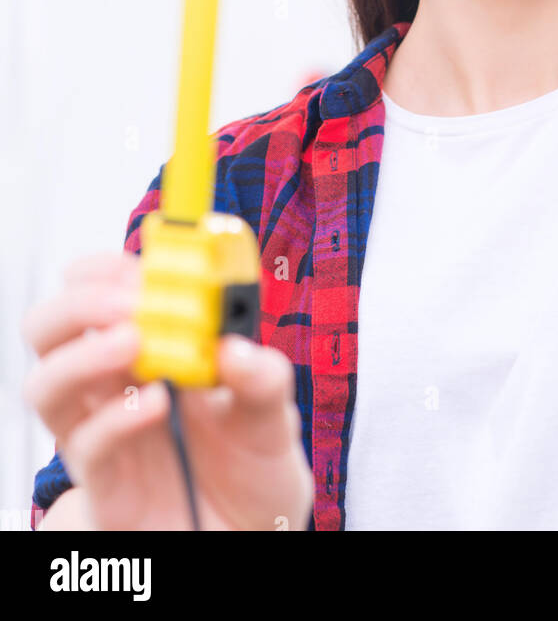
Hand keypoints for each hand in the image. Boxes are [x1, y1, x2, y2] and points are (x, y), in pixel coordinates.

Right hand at [21, 251, 313, 530]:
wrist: (255, 536)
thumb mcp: (273, 412)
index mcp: (148, 347)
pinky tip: (158, 404)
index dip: (106, 268)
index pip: (97, 290)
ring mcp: (102, 433)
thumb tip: (237, 347)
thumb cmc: (252, 463)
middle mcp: (113, 385)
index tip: (138, 261)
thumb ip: (263, 378)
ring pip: (44, 384)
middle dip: (78, 303)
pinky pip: (86, 446)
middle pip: (49, 329)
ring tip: (134, 341)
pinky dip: (117, 418)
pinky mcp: (106, 485)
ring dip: (82, 354)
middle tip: (129, 301)